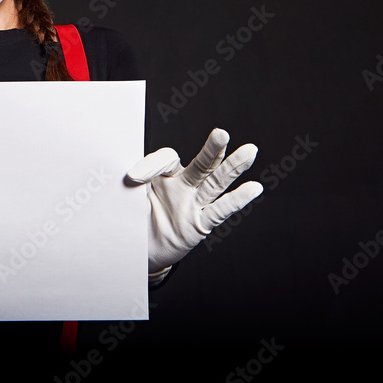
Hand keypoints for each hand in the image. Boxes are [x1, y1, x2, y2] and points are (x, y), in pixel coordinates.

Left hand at [127, 128, 261, 282]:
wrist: (138, 249)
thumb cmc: (135, 217)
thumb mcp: (130, 194)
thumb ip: (135, 181)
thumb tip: (133, 175)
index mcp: (166, 174)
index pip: (168, 159)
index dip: (153, 165)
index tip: (133, 178)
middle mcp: (184, 186)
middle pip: (202, 164)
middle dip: (212, 149)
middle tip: (221, 133)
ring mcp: (194, 204)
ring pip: (216, 183)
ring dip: (233, 167)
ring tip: (250, 151)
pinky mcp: (199, 225)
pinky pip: (219, 211)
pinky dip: (236, 200)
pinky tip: (253, 188)